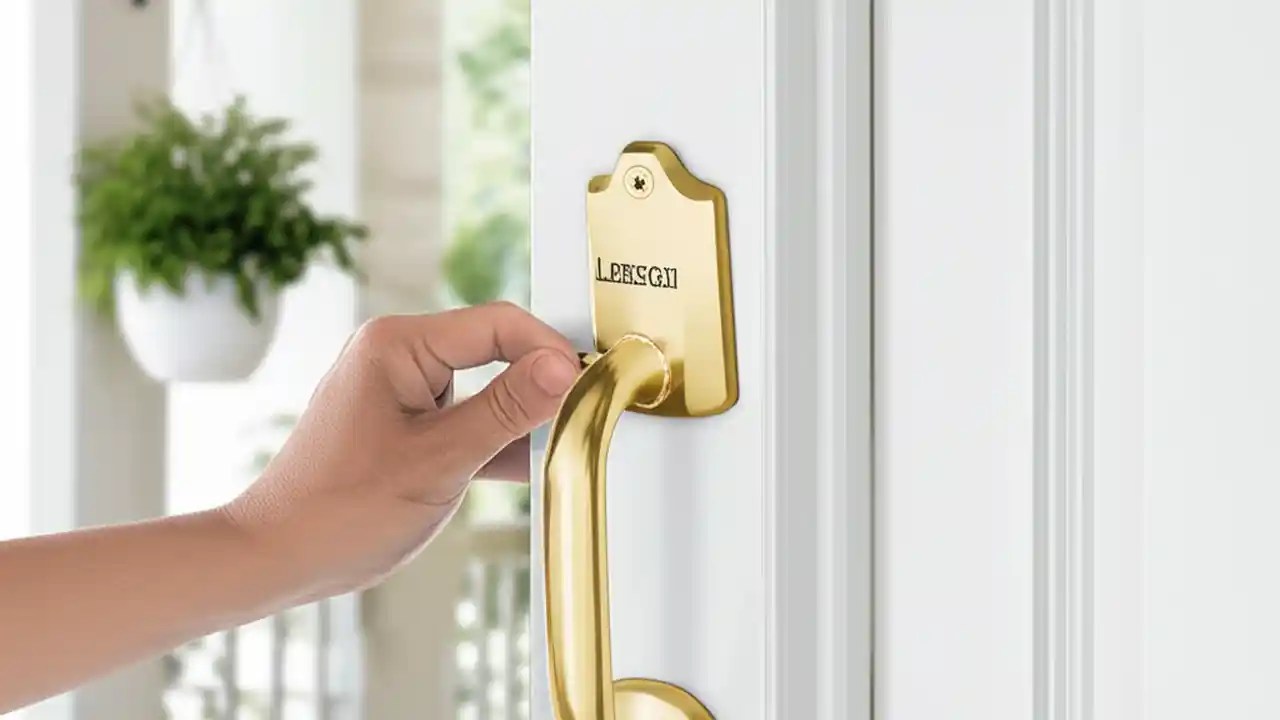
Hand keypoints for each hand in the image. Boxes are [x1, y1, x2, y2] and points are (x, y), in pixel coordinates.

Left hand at [223, 302, 578, 599]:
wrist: (277, 558)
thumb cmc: (341, 510)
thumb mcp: (440, 460)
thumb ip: (508, 410)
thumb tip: (563, 368)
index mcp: (397, 344)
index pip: (497, 324)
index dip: (548, 350)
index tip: (588, 384)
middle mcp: (397, 354)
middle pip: (494, 351)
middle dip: (539, 384)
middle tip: (583, 415)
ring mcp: (400, 390)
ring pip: (484, 389)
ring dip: (519, 420)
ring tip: (559, 446)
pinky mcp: (404, 424)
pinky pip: (465, 419)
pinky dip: (495, 443)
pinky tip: (529, 467)